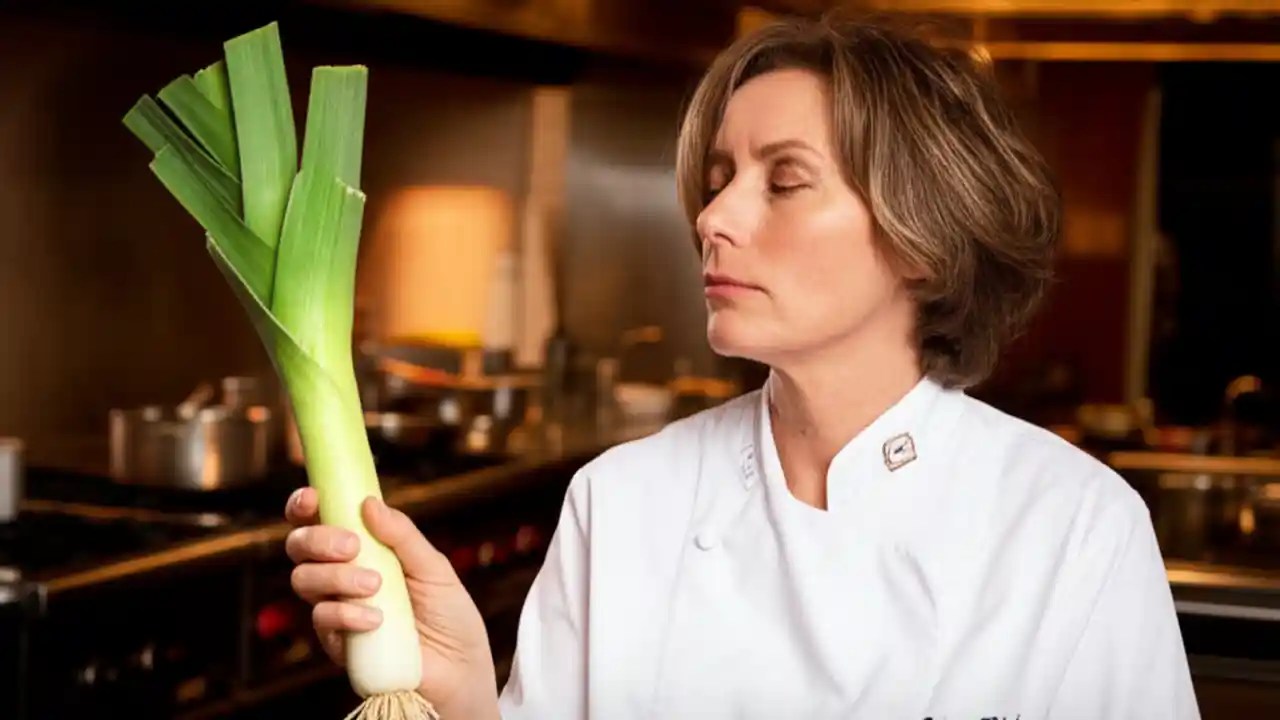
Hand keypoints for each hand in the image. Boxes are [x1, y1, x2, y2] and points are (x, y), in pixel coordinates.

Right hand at [285, 488, 499, 718]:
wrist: (460, 669)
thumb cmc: (450, 615)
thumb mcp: (434, 567)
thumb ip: (402, 535)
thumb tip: (369, 502)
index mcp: (364, 548)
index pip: (320, 519)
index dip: (306, 504)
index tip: (313, 497)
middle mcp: (342, 574)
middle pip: (300, 545)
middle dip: (317, 539)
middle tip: (352, 546)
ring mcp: (336, 608)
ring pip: (304, 579)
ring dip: (336, 577)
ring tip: (375, 586)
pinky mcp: (336, 642)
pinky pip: (321, 619)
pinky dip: (346, 614)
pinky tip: (375, 619)